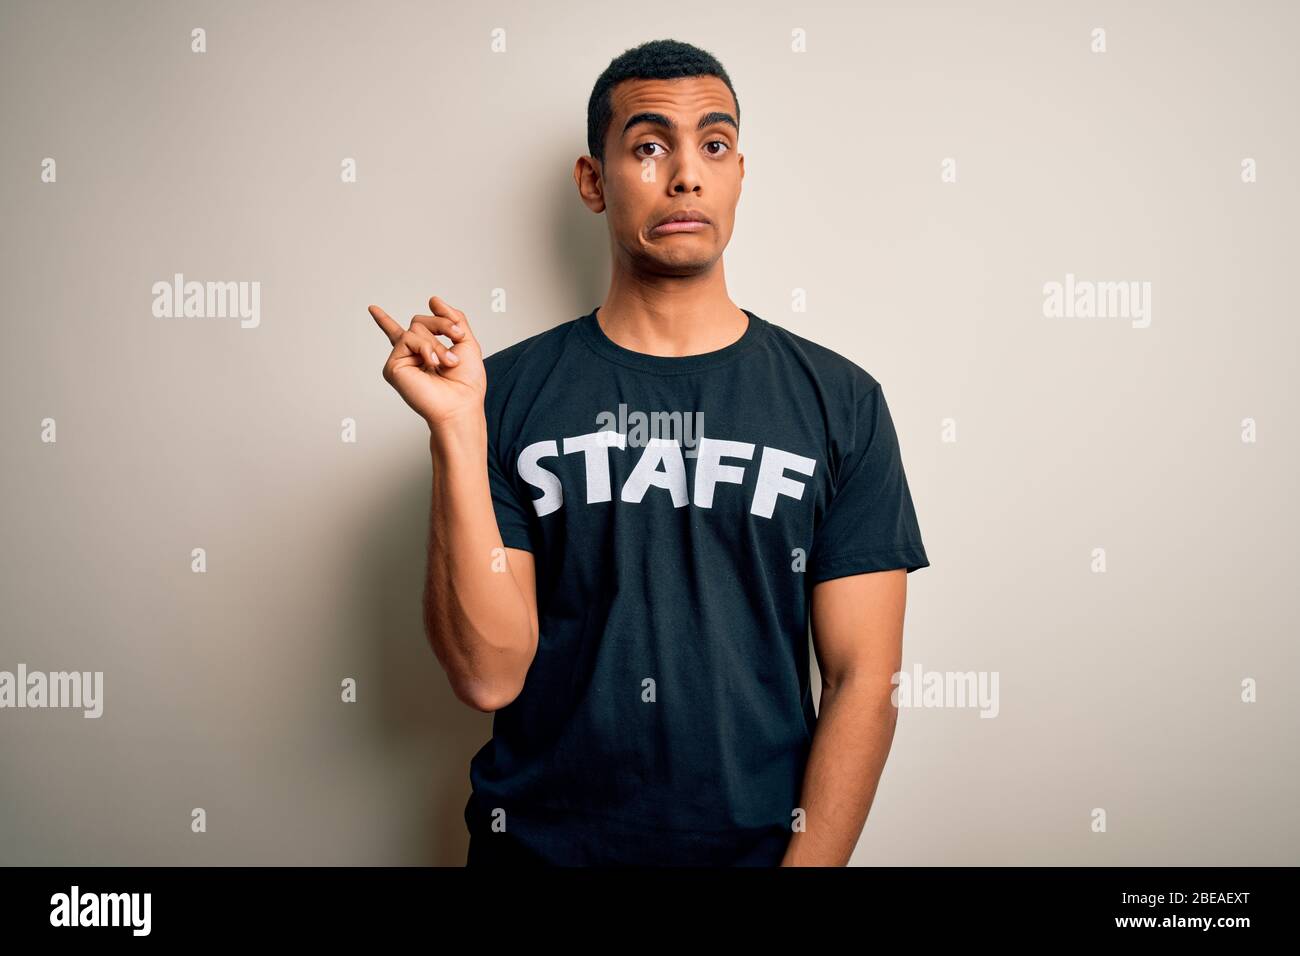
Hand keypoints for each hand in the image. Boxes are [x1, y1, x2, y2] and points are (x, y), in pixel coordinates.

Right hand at [368, 296, 486, 428]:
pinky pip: (407, 338)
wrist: (461, 404)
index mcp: (424, 353)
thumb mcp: (466, 342)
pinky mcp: (393, 367)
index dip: (384, 321)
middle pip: (418, 321)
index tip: (372, 309)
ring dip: (437, 343)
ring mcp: (400, 361)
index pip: (404, 334)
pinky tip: (432, 364)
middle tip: (457, 341)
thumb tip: (433, 300)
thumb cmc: (467, 382)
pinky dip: (425, 348)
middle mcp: (410, 357)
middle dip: (442, 326)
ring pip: (415, 328)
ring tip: (446, 362)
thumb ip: (453, 318)